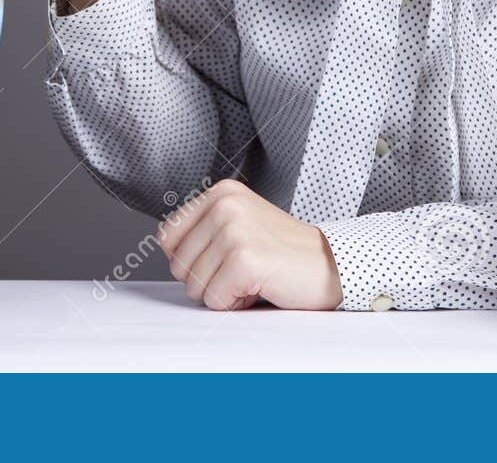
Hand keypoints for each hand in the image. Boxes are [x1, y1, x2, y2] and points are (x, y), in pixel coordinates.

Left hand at [156, 179, 342, 310]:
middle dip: (209, 279)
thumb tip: (166, 251)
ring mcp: (234, 230)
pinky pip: (216, 300)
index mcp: (221, 193)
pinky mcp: (244, 259)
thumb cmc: (284, 254)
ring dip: (225, 293)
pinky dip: (237, 303)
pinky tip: (262, 286)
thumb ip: (201, 232)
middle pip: (178, 265)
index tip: (224, 257)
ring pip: (195, 286)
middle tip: (245, 269)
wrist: (330, 265)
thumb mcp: (238, 227)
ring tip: (255, 276)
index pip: (168, 237)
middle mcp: (225, 205)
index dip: (192, 259)